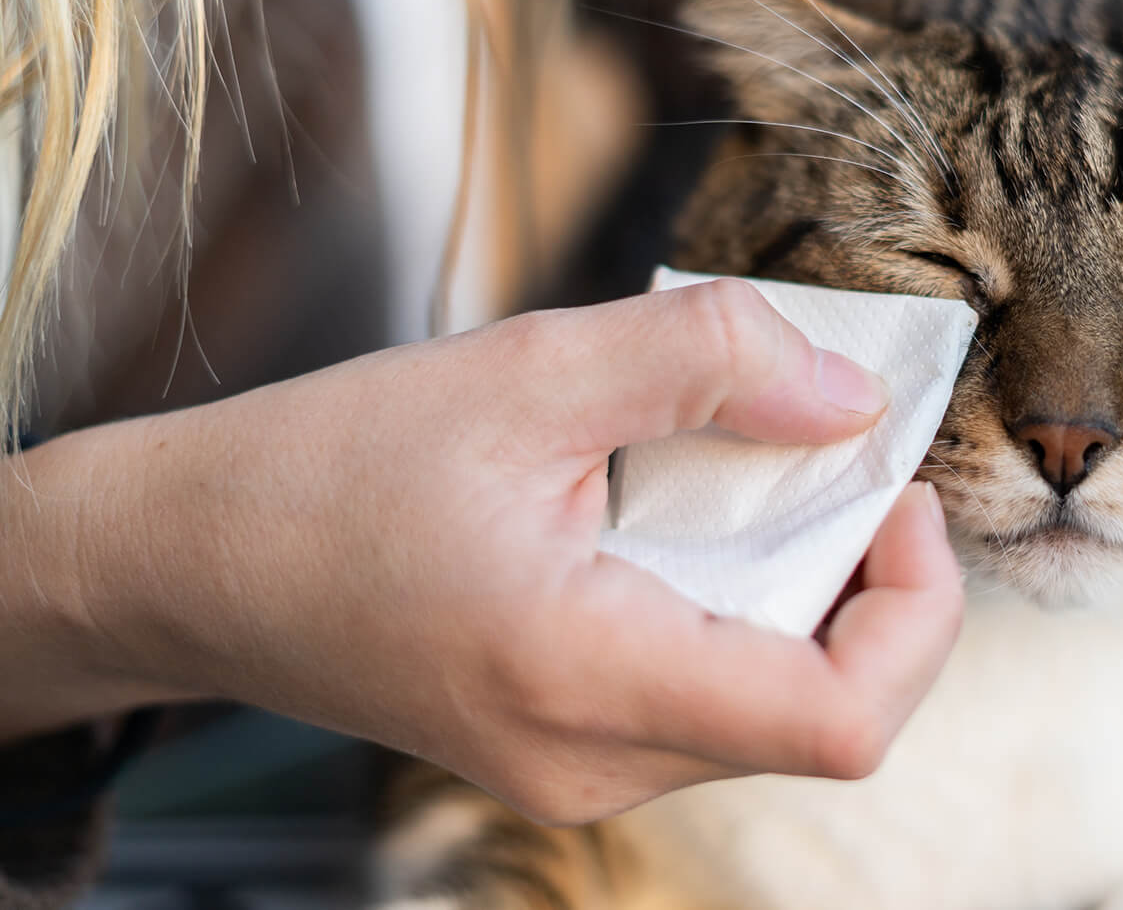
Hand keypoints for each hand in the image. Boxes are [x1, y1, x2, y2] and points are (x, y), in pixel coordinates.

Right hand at [1, 281, 963, 821]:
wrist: (194, 559)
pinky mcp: (563, 751)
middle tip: (827, 455)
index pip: (844, 723)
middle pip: (826, 714)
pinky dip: (742, 611)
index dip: (917, 609)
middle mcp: (592, 762)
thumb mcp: (529, 370)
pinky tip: (688, 522)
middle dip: (869, 583)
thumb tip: (851, 396)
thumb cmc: (331, 467)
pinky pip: (708, 700)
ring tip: (746, 475)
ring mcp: (576, 774)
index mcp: (585, 677)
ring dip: (804, 591)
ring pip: (773, 709)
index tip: (894, 492)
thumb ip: (706, 361)